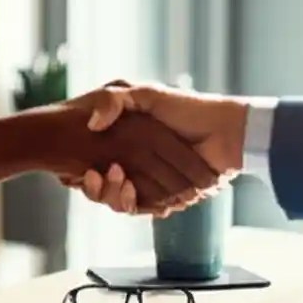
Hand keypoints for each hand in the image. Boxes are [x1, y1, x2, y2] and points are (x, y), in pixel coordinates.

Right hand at [35, 88, 220, 212]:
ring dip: (114, 195)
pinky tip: (132, 190)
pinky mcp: (167, 197)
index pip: (96, 159)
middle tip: (92, 176)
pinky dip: (135, 203)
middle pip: (104, 185)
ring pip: (120, 199)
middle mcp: (138, 163)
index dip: (83, 167)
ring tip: (120, 180)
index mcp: (131, 140)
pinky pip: (143, 207)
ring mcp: (152, 182)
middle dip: (96, 186)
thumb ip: (115, 100)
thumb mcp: (148, 95)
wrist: (227, 131)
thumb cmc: (190, 109)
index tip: (74, 168)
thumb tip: (92, 124)